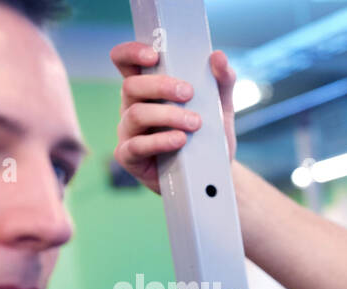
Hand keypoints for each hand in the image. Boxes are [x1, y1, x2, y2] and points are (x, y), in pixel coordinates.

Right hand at [111, 41, 237, 193]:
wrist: (213, 177)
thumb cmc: (209, 137)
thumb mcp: (220, 107)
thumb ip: (222, 82)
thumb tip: (219, 56)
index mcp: (147, 90)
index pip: (125, 62)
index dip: (131, 53)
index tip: (154, 55)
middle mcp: (132, 107)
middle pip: (131, 86)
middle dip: (160, 86)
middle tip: (189, 92)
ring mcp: (129, 133)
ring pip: (135, 115)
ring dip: (166, 115)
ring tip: (195, 123)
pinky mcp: (130, 158)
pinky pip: (136, 146)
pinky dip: (160, 141)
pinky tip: (180, 140)